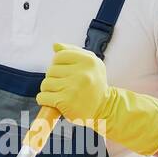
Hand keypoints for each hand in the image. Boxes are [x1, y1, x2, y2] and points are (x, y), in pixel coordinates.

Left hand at [36, 43, 157, 154]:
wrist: (112, 111)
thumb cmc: (99, 90)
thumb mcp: (91, 67)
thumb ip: (72, 54)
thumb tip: (55, 45)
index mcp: (87, 59)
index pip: (58, 56)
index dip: (58, 67)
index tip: (66, 76)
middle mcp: (81, 71)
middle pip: (51, 71)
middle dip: (54, 80)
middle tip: (67, 89)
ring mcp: (74, 86)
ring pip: (46, 84)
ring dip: (50, 92)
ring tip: (64, 97)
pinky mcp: (67, 100)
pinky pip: (45, 97)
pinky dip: (47, 101)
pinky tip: (57, 104)